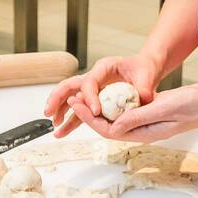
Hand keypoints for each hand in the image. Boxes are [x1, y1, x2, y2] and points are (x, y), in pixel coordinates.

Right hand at [43, 52, 161, 137]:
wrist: (144, 69)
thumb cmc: (143, 68)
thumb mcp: (147, 75)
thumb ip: (144, 87)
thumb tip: (143, 98)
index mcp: (104, 67)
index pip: (90, 81)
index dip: (90, 97)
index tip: (95, 111)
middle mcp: (94, 76)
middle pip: (69, 85)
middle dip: (58, 99)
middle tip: (50, 113)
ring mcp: (93, 87)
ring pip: (70, 98)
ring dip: (60, 112)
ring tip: (55, 126)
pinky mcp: (95, 98)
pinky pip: (80, 109)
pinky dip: (71, 119)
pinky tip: (63, 130)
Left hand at [65, 82, 197, 143]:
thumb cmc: (194, 104)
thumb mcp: (166, 108)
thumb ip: (139, 117)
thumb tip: (114, 126)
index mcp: (145, 133)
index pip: (110, 131)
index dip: (90, 119)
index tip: (77, 105)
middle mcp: (143, 130)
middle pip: (108, 127)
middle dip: (88, 115)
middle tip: (72, 99)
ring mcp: (146, 122)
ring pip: (115, 120)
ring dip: (97, 110)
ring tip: (82, 97)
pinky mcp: (149, 112)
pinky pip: (125, 111)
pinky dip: (112, 104)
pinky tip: (104, 94)